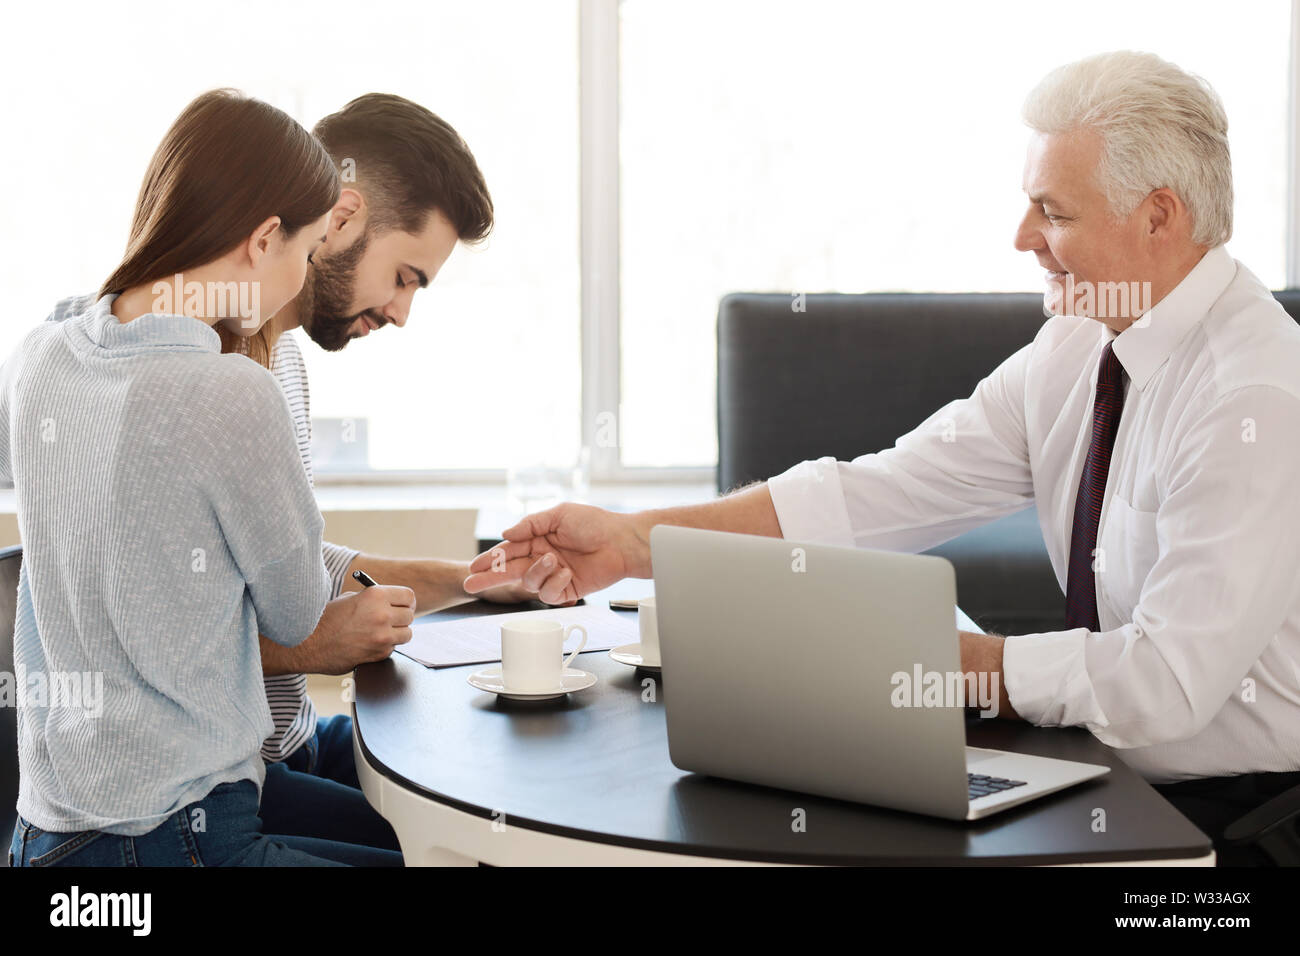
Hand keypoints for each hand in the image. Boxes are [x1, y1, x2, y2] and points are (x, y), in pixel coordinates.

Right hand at [308, 584, 416, 673]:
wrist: (308, 644)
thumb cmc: (326, 619)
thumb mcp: (350, 599)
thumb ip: (373, 599)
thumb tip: (393, 603)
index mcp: (376, 595)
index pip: (409, 596)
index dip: (407, 601)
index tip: (404, 604)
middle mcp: (382, 614)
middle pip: (410, 615)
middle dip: (402, 617)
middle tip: (393, 619)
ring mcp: (382, 636)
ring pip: (407, 633)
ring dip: (397, 633)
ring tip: (381, 632)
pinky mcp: (379, 653)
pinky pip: (393, 648)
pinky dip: (386, 646)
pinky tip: (369, 643)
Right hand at [463, 503, 645, 603]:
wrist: (622, 542)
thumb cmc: (595, 523)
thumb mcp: (559, 514)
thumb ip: (530, 524)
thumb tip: (505, 535)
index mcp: (538, 539)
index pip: (508, 551)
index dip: (490, 560)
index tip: (473, 567)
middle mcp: (542, 558)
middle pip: (509, 571)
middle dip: (490, 577)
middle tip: (471, 584)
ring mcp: (553, 575)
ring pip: (529, 583)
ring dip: (538, 572)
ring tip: (555, 560)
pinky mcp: (566, 590)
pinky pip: (549, 594)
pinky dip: (556, 582)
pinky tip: (568, 572)